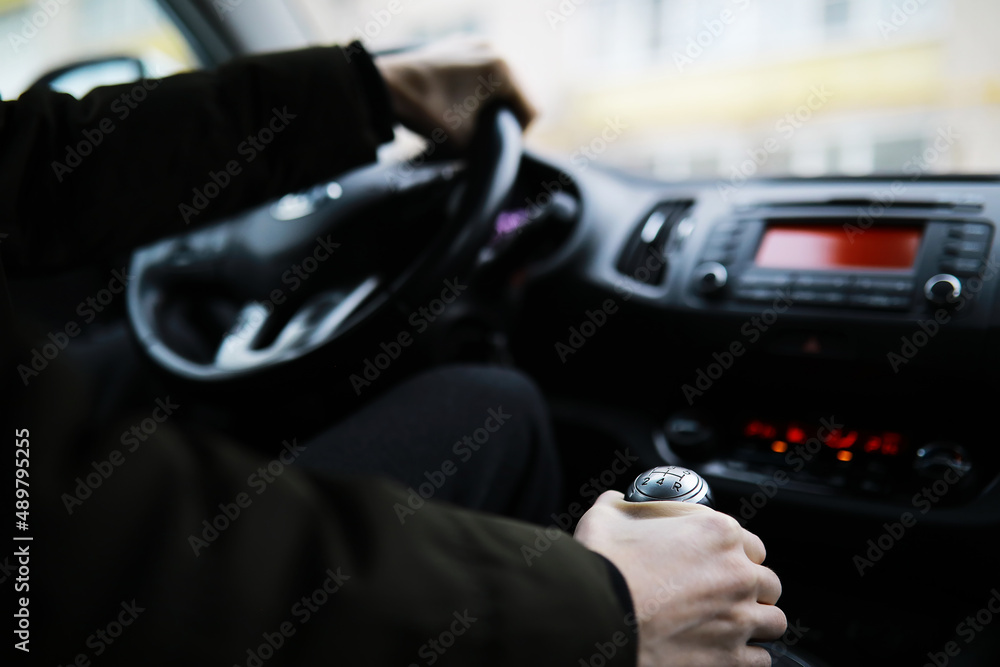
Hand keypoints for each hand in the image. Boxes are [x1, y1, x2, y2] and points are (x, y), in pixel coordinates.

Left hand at [375, 37, 536, 148]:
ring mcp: (475, 44)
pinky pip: (480, 72)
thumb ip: (486, 149)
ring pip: (499, 83)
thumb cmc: (426, 111)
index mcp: (503, 70)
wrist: (383, 87)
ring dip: (492, 104)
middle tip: (486, 137)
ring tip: (473, 122)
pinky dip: (477, 90)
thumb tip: (491, 159)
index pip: (531, 110)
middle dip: (506, 117)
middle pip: (517, 94)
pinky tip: (459, 105)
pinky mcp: (458, 46)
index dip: (520, 135)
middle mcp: (494, 50)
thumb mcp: (464, 142)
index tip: (498, 148)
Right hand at [574, 491, 785, 666]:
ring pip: (773, 621)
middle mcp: (737, 574)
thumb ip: (622, 505)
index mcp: (717, 533)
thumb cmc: (605, 566)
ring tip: (732, 625)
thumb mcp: (608, 517)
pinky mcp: (730, 658)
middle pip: (767, 583)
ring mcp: (738, 618)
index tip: (719, 564)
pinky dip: (747, 656)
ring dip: (756, 622)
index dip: (735, 554)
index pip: (752, 544)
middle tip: (722, 595)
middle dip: (749, 589)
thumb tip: (617, 502)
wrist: (597, 617)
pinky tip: (726, 650)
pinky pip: (762, 659)